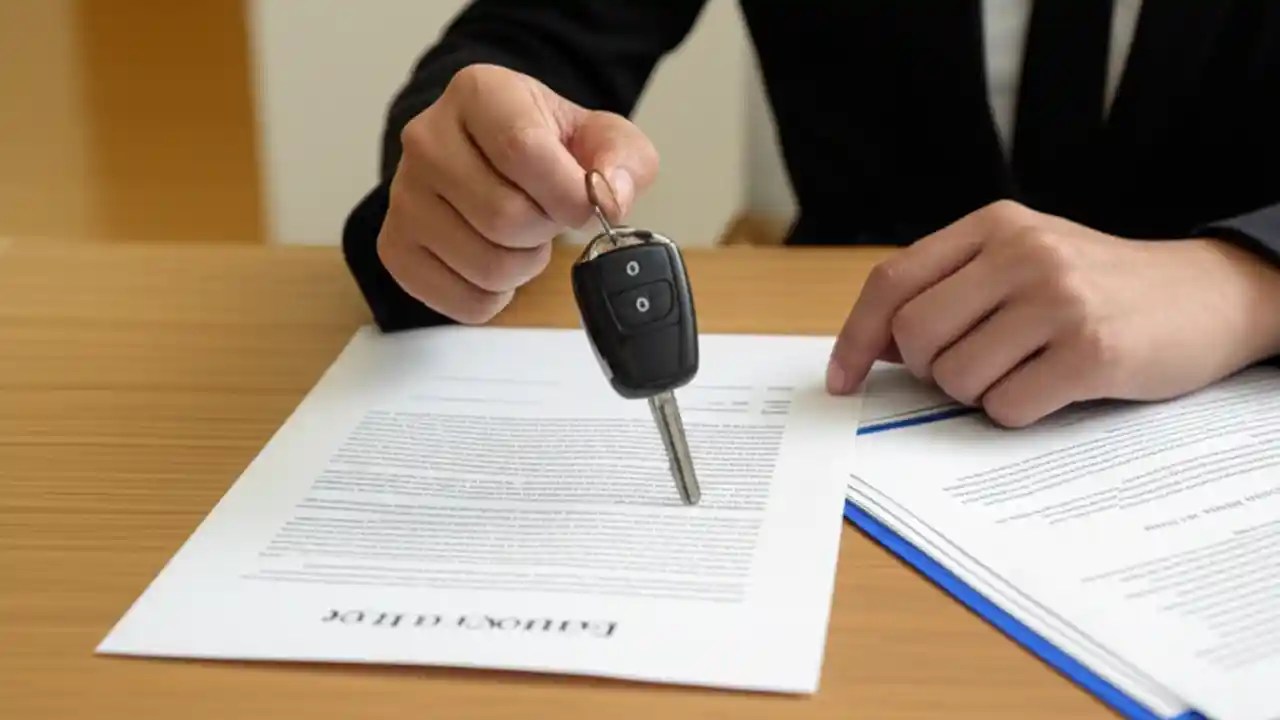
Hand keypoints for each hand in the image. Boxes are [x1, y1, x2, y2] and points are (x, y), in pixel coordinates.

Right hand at [377, 64, 658, 322]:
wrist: (490, 159)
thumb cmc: (546, 147)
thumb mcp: (600, 137)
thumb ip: (622, 160)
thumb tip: (610, 196)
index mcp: (478, 94)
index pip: (521, 149)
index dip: (566, 192)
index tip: (582, 203)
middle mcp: (426, 139)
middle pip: (503, 216)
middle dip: (545, 231)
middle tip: (548, 218)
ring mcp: (404, 196)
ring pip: (485, 265)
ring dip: (525, 266)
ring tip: (523, 238)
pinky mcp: (396, 247)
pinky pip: (463, 301)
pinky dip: (496, 296)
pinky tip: (496, 260)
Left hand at [827, 200, 1279, 426]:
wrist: (1208, 294)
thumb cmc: (1098, 286)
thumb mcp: (1024, 260)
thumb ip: (952, 289)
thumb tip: (878, 348)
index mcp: (994, 225)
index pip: (893, 281)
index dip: (857, 337)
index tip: (843, 378)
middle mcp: (1022, 253)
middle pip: (916, 335)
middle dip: (929, 371)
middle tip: (971, 369)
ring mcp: (1058, 299)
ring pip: (957, 378)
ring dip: (976, 394)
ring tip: (1022, 371)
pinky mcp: (1090, 351)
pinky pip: (1006, 407)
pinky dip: (1016, 412)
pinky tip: (1052, 388)